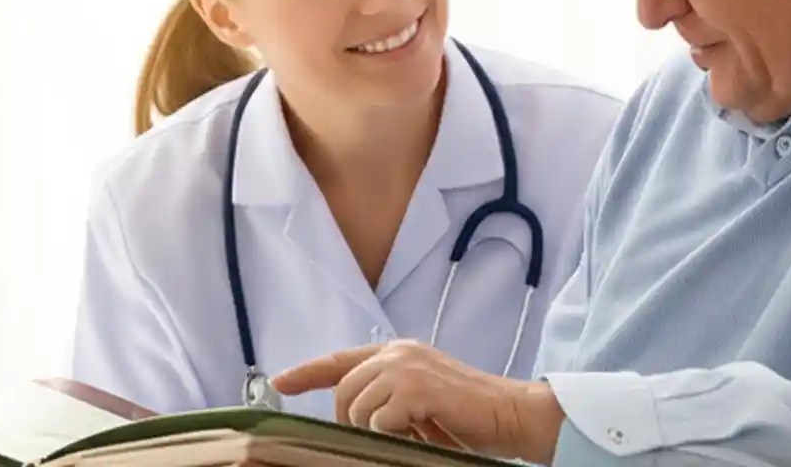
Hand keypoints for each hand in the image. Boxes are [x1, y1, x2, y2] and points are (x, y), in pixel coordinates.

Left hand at [271, 340, 564, 463]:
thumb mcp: (420, 398)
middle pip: (344, 390)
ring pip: (356, 407)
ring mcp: (406, 367)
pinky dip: (391, 435)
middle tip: (381, 438)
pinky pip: (377, 420)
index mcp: (399, 352)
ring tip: (408, 435)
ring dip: (374, 431)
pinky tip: (419, 433)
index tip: (280, 383)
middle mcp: (398, 353)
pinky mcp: (414, 387)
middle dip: (350, 422)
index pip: (341, 359)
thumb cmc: (468, 415)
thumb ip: (388, 395)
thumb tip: (352, 415)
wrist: (510, 414)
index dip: (307, 372)